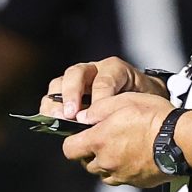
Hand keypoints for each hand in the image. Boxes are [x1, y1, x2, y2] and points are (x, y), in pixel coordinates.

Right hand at [41, 55, 160, 121]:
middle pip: (75, 74)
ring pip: (59, 83)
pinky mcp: (67, 93)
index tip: (98, 115)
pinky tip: (53, 122)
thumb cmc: (142, 99)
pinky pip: (52, 97)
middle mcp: (93, 70)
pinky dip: (50, 110)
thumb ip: (127, 106)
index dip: (99, 98)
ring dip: (56, 102)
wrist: (142, 98)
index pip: (103, 80)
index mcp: (114, 69)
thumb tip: (107, 120)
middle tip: (71, 114)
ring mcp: (77, 81)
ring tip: (59, 119)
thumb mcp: (142, 100)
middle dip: (71, 94)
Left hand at [61, 91, 173, 187]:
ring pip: (103, 173)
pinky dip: (123, 170)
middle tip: (105, 138)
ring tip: (121, 147)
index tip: (81, 134)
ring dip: (106, 163)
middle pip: (86, 163)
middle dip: (90, 152)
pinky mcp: (136, 182)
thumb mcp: (122, 101)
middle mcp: (107, 162)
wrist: (181, 140)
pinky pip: (122, 178)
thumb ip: (97, 110)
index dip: (73, 141)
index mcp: (99, 141)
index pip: (69, 149)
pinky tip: (134, 156)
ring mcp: (122, 175)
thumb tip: (83, 117)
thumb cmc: (154, 118)